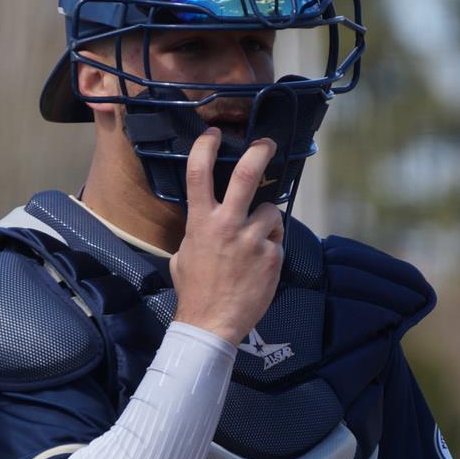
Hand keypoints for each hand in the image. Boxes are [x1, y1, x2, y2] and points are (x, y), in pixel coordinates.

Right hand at [170, 131, 284, 344]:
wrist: (211, 324)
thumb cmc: (194, 291)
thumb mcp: (183, 256)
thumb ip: (197, 233)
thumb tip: (206, 224)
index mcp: (201, 222)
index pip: (199, 173)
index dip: (206, 147)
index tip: (213, 134)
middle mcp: (228, 225)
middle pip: (247, 176)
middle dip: (259, 152)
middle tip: (268, 143)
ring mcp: (252, 240)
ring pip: (270, 212)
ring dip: (267, 223)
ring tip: (256, 243)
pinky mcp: (272, 256)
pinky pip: (276, 242)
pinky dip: (270, 249)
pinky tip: (259, 267)